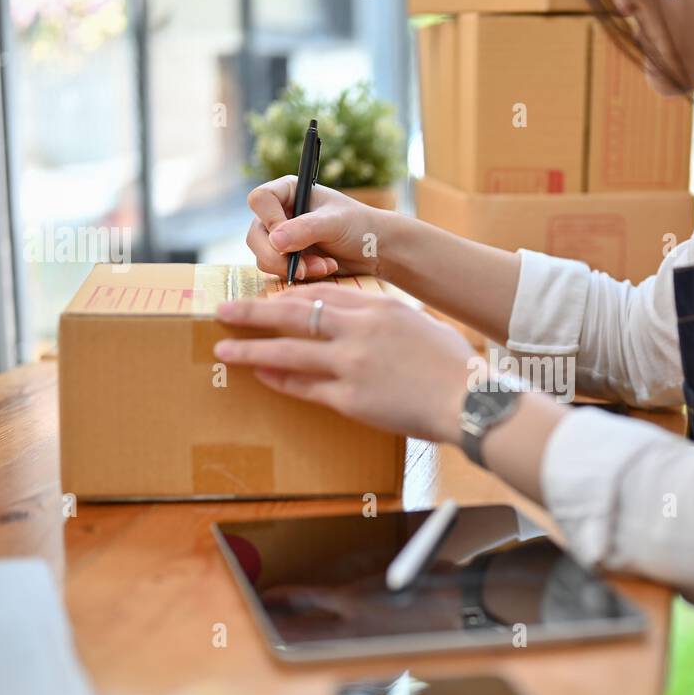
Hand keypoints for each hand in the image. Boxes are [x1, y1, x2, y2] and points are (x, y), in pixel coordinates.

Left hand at [214, 282, 477, 443]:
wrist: (469, 401)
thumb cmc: (455, 368)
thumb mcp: (421, 326)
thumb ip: (389, 321)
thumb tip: (366, 324)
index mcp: (380, 306)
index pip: (323, 292)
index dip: (291, 294)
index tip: (272, 298)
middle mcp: (360, 330)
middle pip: (293, 313)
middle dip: (254, 311)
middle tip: (224, 310)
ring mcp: (352, 363)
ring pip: (288, 351)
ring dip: (251, 349)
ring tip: (224, 349)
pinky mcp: (350, 398)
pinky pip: (304, 386)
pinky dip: (278, 379)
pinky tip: (260, 375)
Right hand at [245, 178, 387, 280]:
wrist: (374, 250)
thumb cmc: (359, 226)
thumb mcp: (334, 223)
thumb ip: (305, 229)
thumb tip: (275, 240)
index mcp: (288, 191)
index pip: (260, 200)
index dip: (270, 220)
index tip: (288, 238)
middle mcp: (279, 213)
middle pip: (255, 234)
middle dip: (279, 256)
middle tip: (304, 268)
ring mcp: (280, 237)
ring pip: (263, 257)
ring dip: (294, 267)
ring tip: (325, 266)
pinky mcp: (287, 259)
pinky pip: (277, 271)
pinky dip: (300, 274)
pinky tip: (325, 269)